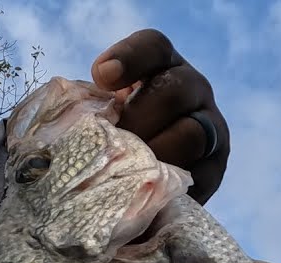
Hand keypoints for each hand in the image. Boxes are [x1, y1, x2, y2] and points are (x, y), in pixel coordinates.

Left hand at [91, 30, 228, 204]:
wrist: (145, 178)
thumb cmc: (112, 137)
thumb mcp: (102, 113)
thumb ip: (89, 108)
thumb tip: (67, 124)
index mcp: (163, 67)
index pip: (153, 47)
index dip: (130, 57)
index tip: (102, 76)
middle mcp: (193, 90)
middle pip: (174, 91)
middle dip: (137, 118)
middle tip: (112, 142)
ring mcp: (210, 129)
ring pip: (192, 135)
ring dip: (154, 154)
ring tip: (125, 173)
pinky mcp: (213, 170)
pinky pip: (197, 178)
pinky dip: (166, 188)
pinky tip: (142, 197)